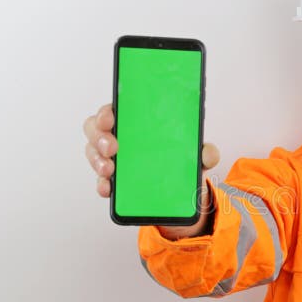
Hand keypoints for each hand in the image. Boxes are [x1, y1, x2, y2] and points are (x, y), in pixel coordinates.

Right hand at [83, 103, 220, 236]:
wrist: (184, 193)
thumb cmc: (183, 161)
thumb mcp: (198, 156)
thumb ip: (206, 152)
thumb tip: (208, 153)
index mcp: (138, 121)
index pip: (115, 108)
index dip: (107, 111)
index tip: (110, 118)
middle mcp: (121, 136)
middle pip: (96, 129)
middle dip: (99, 136)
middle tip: (112, 147)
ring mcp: (114, 158)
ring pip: (94, 153)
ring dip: (97, 160)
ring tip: (109, 169)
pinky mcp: (114, 181)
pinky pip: (102, 181)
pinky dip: (103, 185)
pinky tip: (109, 189)